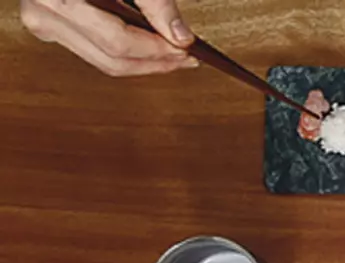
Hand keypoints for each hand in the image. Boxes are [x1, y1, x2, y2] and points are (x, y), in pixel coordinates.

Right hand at [20, 0, 194, 76]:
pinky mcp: (50, 26)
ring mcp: (44, 24)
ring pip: (102, 61)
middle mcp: (45, 16)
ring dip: (140, 62)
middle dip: (154, 63)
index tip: (187, 50)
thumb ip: (154, 2)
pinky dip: (121, 52)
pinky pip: (92, 50)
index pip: (118, 42)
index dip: (156, 51)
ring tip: (171, 54)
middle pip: (111, 60)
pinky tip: (146, 46)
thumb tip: (180, 36)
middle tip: (186, 58)